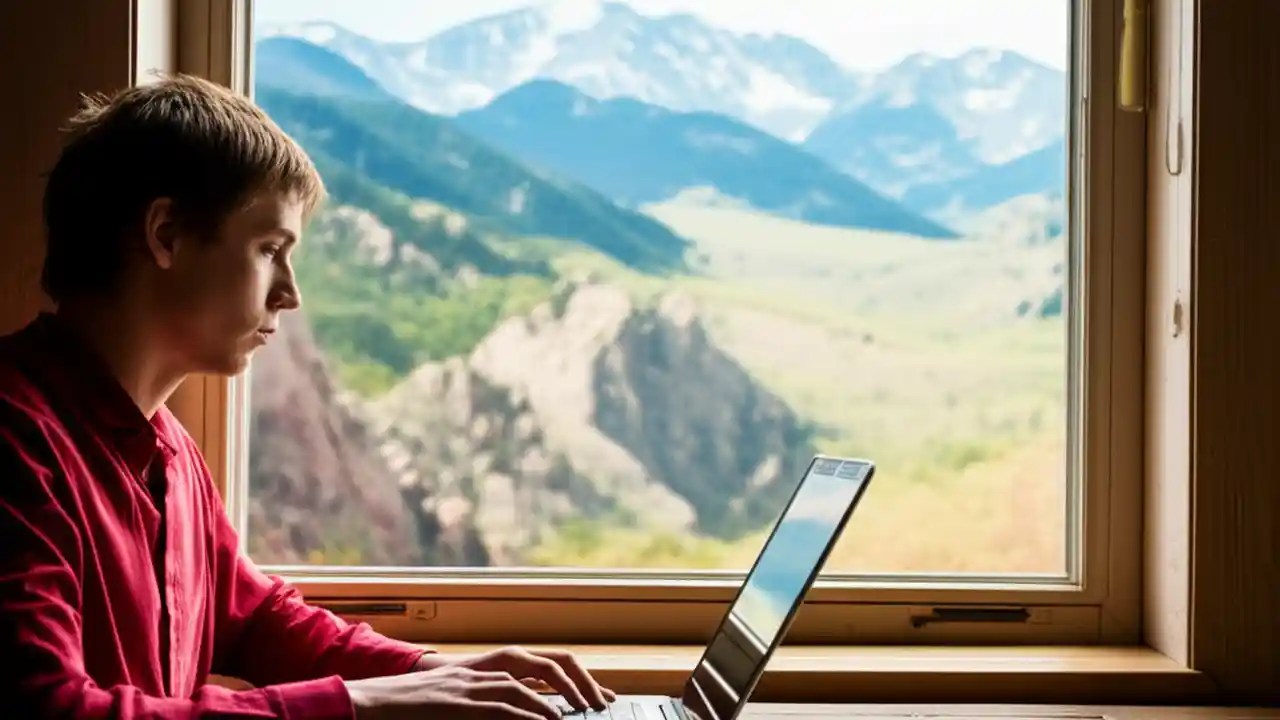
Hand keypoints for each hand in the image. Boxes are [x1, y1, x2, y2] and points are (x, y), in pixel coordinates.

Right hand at [412, 646, 615, 711]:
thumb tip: (532, 715)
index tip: (603, 698)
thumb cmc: (418, 706)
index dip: (579, 679)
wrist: (374, 701)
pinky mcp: (458, 701)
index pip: (547, 664)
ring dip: (554, 700)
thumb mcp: (466, 701)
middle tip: (599, 704)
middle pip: (546, 664)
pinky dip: (524, 714)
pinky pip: (499, 704)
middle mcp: (487, 668)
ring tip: (578, 715)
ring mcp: (472, 682)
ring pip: (524, 683)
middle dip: (578, 682)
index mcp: (492, 667)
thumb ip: (498, 704)